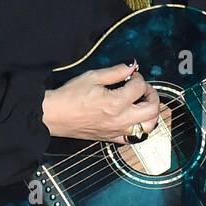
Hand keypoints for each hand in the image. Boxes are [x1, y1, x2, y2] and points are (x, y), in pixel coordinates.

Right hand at [41, 61, 161, 143]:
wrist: (53, 116)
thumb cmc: (69, 96)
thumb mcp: (92, 77)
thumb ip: (116, 71)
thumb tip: (132, 65)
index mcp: (116, 103)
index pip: (140, 87)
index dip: (139, 78)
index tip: (132, 75)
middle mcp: (120, 119)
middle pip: (152, 109)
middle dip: (152, 96)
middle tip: (144, 89)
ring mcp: (117, 131)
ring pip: (148, 127)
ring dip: (151, 114)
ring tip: (143, 104)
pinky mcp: (112, 139)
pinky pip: (134, 138)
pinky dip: (140, 128)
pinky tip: (134, 119)